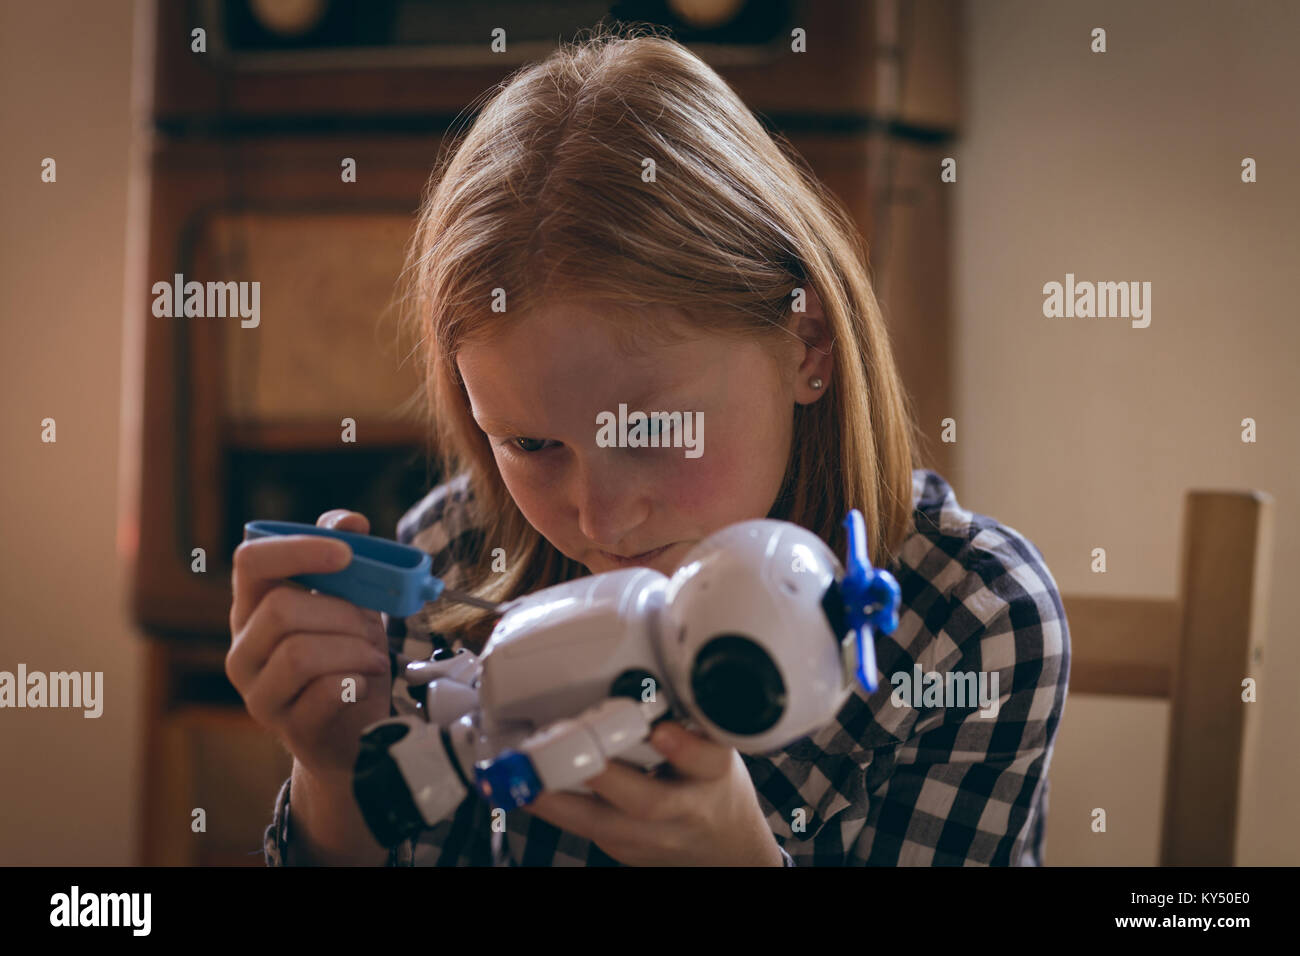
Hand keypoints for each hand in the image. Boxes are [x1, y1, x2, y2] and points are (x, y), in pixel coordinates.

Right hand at [226, 509, 392, 782]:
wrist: (353, 731)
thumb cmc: (347, 656)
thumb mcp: (350, 602)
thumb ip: (346, 559)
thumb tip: (351, 521)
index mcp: (253, 607)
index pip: (249, 561)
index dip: (297, 550)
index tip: (344, 554)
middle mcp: (242, 649)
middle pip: (281, 608)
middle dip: (342, 613)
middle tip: (372, 629)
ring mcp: (258, 692)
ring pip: (300, 652)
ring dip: (354, 648)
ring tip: (373, 657)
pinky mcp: (285, 727)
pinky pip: (323, 691)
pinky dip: (356, 681)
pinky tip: (363, 683)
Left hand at [524, 721, 784, 865]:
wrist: (725, 848)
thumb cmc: (712, 782)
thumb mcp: (716, 743)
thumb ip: (684, 711)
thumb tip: (641, 654)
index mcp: (714, 772)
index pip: (709, 760)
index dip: (686, 748)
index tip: (662, 731)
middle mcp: (686, 808)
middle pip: (648, 801)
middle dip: (605, 776)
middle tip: (566, 751)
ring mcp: (655, 837)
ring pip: (606, 825)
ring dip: (559, 801)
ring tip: (525, 779)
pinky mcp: (627, 851)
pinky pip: (588, 832)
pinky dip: (555, 810)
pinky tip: (525, 791)